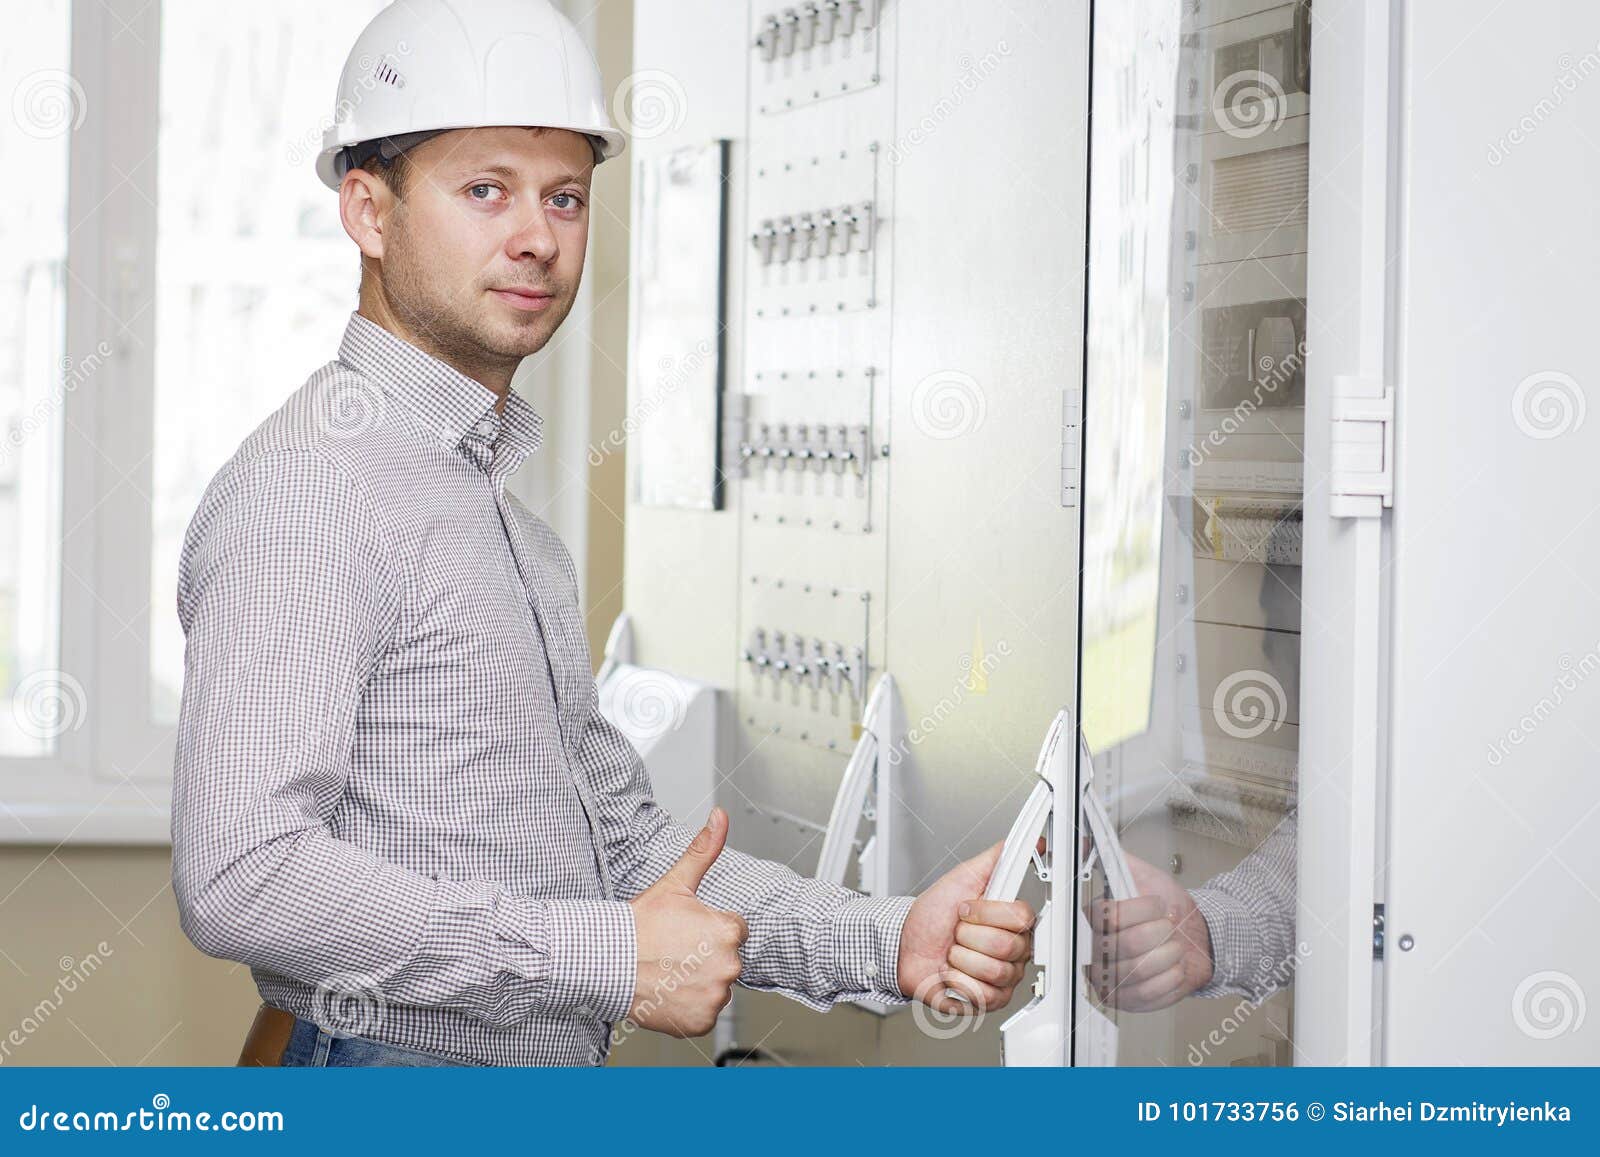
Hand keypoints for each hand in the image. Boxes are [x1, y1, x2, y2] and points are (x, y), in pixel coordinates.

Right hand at [626, 807, 747, 1036]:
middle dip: (705, 956)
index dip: (708, 929)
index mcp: (728, 930)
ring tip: (668, 971)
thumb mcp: (675, 883)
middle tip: (674, 951)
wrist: (606, 962)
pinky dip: (689, 1006)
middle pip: (726, 960)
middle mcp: (728, 965)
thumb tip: (721, 816)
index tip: (685, 931)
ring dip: (698, 981)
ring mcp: (715, 996)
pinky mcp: (701, 1021)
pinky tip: (669, 992)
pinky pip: (703, 1013)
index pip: (734, 931)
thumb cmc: (639, 924)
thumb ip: (704, 849)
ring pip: (715, 986)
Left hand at [896, 840, 1034, 1015]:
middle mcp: (1013, 951)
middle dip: (968, 935)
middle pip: (1006, 946)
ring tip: (952, 952)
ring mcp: (1002, 978)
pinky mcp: (988, 1001)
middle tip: (956, 932)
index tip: (965, 908)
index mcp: (1011, 921)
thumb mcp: (963, 877)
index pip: (1020, 917)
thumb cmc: (931, 915)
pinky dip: (956, 980)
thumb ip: (997, 858)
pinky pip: (982, 995)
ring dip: (960, 958)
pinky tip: (950, 972)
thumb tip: (1030, 840)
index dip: (987, 912)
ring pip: (993, 971)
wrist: (903, 945)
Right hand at [1084, 851, 1213, 1011]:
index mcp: (1094, 919)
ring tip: (1174, 945)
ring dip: (1169, 954)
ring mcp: (1109, 979)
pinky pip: (1152, 992)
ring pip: (1140, 969)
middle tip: (1169, 926)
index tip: (1157, 904)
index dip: (1140, 910)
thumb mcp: (1144, 876)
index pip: (1107, 915)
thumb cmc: (1169, 910)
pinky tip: (1174, 965)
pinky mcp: (1126, 1001)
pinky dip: (1173, 976)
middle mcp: (1095, 950)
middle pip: (1126, 944)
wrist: (1195, 939)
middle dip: (1160, 932)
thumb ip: (1116, 858)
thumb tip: (1088, 840)